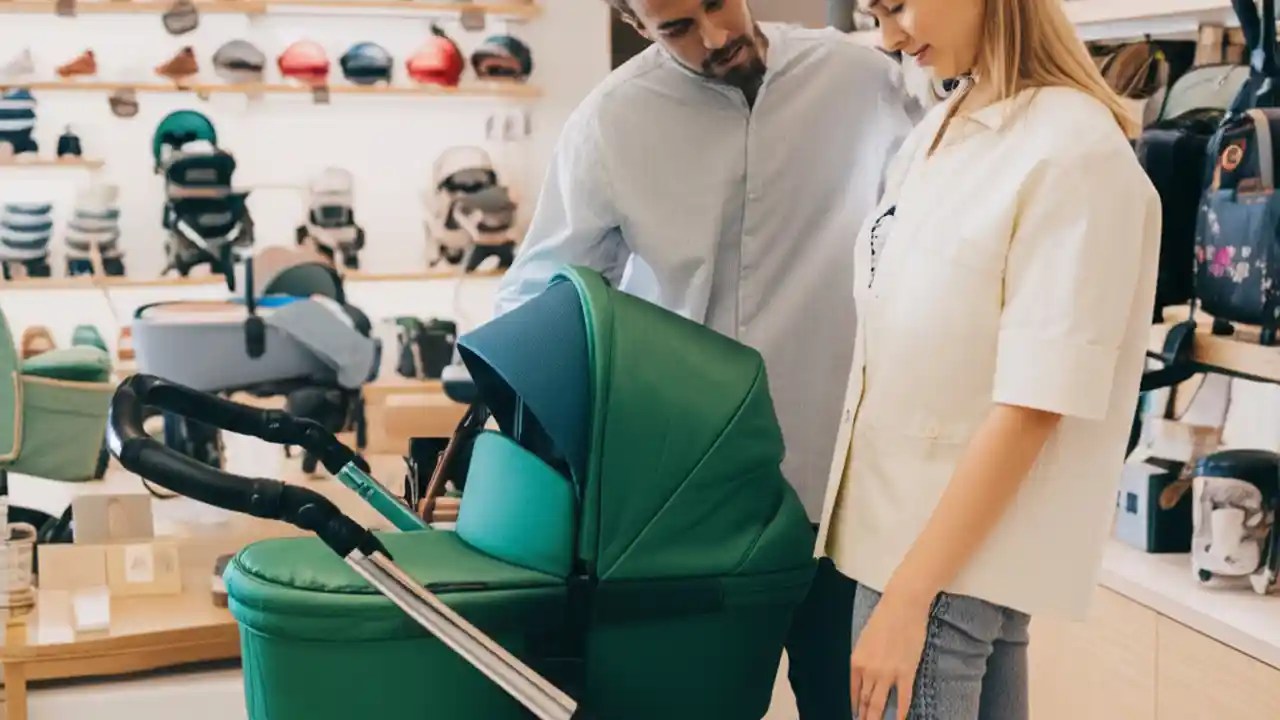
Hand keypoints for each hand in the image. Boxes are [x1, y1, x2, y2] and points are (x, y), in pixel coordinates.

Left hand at [850, 591, 933, 719]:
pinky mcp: (906, 672)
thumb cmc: (883, 617)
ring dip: (876, 718)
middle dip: (864, 717)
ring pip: (879, 703)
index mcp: (856, 661)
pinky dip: (900, 712)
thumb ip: (864, 659)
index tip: (855, 716)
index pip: (853, 691)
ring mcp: (887, 673)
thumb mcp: (865, 639)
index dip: (854, 707)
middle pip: (865, 701)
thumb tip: (866, 675)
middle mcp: (869, 670)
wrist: (902, 605)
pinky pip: (903, 698)